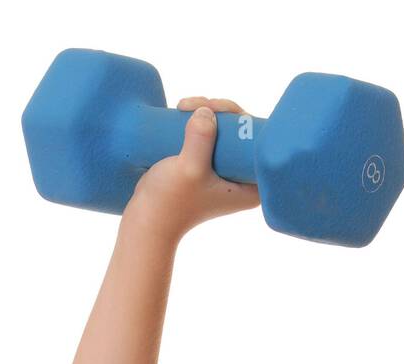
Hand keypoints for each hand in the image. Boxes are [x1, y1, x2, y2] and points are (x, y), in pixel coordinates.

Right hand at [124, 97, 260, 242]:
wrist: (145, 218)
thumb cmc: (169, 202)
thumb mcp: (188, 169)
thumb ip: (201, 140)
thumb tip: (206, 111)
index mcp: (251, 188)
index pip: (258, 141)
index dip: (241, 117)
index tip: (215, 109)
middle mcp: (241, 179)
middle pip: (242, 131)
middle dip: (220, 110)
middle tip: (196, 105)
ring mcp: (223, 172)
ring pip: (224, 129)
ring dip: (206, 111)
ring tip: (183, 107)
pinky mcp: (205, 166)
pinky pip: (209, 135)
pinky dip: (199, 119)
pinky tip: (184, 110)